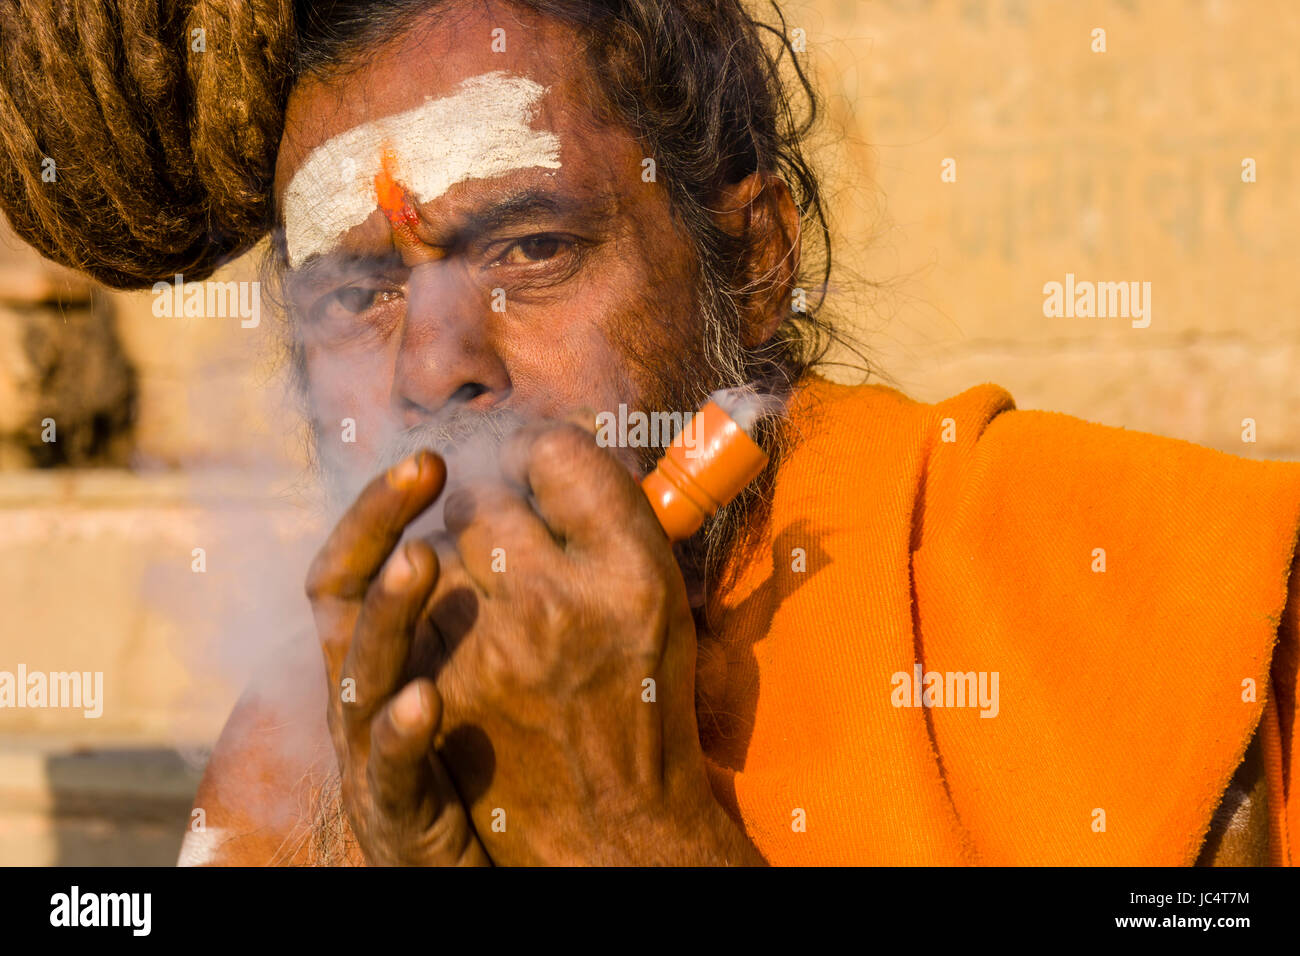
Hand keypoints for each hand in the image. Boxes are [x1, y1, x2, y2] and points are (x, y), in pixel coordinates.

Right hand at [305, 451, 488, 865]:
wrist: (495, 858)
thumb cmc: (493, 749)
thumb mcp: (478, 661)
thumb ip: (481, 596)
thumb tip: (529, 508)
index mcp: (381, 646)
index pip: (359, 558)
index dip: (381, 506)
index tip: (429, 456)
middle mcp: (360, 688)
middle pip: (341, 596)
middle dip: (377, 526)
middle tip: (424, 470)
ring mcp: (369, 749)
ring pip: (358, 673)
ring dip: (388, 612)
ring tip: (421, 559)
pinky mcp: (396, 814)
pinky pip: (389, 769)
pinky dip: (401, 732)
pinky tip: (428, 697)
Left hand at [420, 421, 763, 864]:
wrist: (612, 824)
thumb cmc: (641, 699)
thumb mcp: (658, 603)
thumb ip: (615, 521)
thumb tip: (566, 443)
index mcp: (633, 570)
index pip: (558, 456)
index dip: (537, 451)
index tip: (533, 461)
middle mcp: (560, 600)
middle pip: (483, 500)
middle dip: (485, 507)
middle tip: (499, 527)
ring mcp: (494, 646)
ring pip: (434, 552)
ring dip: (446, 561)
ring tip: (476, 591)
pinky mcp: (446, 688)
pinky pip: (412, 612)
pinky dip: (421, 611)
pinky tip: (449, 626)